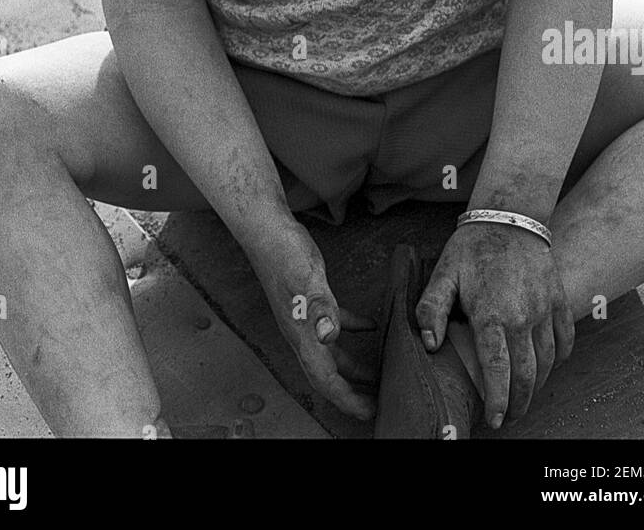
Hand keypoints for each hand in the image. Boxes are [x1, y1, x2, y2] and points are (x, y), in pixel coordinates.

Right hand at [245, 219, 376, 421]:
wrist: (267, 230)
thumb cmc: (284, 254)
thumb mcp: (307, 279)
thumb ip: (320, 307)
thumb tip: (329, 335)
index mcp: (302, 334)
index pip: (325, 379)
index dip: (347, 400)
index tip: (368, 413)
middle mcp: (302, 332)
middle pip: (327, 375)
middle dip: (350, 395)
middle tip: (374, 406)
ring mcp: (305, 317)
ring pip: (331, 354)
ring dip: (353, 368)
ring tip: (376, 377)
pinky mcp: (312, 299)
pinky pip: (334, 323)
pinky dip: (353, 328)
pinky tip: (370, 325)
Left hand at [415, 222, 574, 428]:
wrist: (509, 215)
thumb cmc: (473, 246)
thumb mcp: (443, 273)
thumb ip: (431, 309)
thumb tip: (430, 344)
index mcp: (491, 314)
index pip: (497, 370)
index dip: (497, 400)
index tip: (495, 419)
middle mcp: (522, 316)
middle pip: (527, 374)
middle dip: (519, 403)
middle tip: (511, 417)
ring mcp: (544, 308)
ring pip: (548, 361)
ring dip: (538, 385)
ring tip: (526, 396)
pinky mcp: (558, 299)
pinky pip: (565, 338)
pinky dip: (560, 358)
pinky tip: (549, 366)